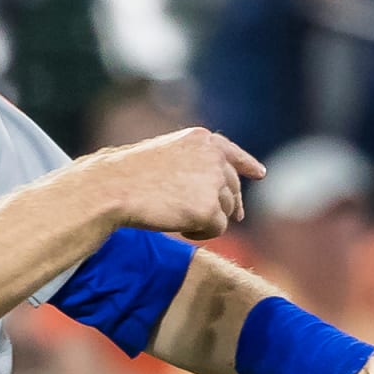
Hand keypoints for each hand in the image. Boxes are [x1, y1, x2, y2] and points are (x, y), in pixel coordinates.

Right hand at [79, 127, 264, 239]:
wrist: (114, 188)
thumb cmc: (130, 175)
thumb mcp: (166, 158)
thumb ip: (194, 166)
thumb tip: (218, 194)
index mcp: (202, 140)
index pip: (232, 153)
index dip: (247, 164)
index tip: (259, 174)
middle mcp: (214, 157)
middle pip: (232, 189)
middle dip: (226, 205)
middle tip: (207, 218)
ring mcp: (214, 182)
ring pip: (227, 211)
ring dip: (208, 219)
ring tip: (177, 218)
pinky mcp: (210, 209)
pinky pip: (217, 229)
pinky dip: (201, 233)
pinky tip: (180, 228)